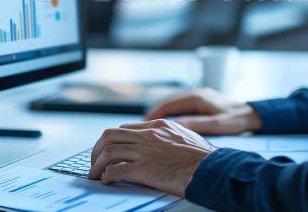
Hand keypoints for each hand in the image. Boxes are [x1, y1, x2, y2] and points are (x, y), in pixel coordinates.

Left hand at [89, 119, 215, 195]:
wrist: (211, 169)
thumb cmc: (204, 158)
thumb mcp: (187, 136)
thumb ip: (171, 135)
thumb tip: (164, 142)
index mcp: (158, 126)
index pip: (125, 128)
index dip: (112, 140)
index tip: (109, 150)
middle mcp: (148, 135)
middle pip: (110, 135)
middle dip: (98, 149)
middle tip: (96, 161)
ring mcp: (145, 151)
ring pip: (108, 152)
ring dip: (97, 164)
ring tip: (96, 174)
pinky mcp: (143, 169)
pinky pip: (115, 170)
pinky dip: (107, 176)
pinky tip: (107, 181)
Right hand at [144, 88, 261, 134]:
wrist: (252, 113)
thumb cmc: (236, 120)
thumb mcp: (217, 124)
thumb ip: (197, 124)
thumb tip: (175, 126)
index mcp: (196, 98)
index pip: (168, 104)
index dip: (154, 114)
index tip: (143, 124)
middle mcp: (195, 93)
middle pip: (168, 102)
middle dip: (154, 113)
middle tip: (142, 126)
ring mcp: (198, 95)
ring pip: (173, 102)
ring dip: (162, 112)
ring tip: (151, 125)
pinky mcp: (202, 100)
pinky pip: (181, 104)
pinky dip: (171, 112)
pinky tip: (169, 121)